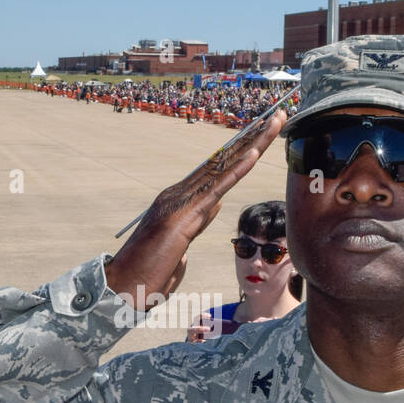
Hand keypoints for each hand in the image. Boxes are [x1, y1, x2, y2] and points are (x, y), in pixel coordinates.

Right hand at [106, 110, 284, 303]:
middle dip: (254, 138)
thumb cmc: (147, 275)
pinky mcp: (184, 216)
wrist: (123, 287)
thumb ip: (197, 222)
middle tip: (280, 115)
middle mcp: (178, 194)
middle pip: (224, 161)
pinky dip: (237, 170)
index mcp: (179, 200)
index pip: (218, 170)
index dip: (243, 151)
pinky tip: (254, 153)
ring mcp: (180, 202)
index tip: (265, 134)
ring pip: (224, 167)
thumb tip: (213, 206)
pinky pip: (217, 188)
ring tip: (275, 122)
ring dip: (252, 144)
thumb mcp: (180, 245)